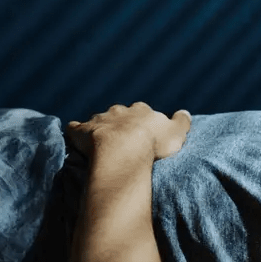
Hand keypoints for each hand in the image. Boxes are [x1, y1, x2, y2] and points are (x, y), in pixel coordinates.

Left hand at [66, 102, 191, 160]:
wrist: (123, 150)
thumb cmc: (153, 144)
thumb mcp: (177, 133)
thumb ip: (182, 122)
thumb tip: (185, 112)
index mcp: (141, 111)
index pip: (142, 111)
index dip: (143, 122)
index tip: (144, 133)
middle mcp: (119, 111)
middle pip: (119, 114)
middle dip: (120, 123)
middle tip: (123, 140)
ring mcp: (99, 120)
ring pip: (98, 120)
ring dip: (99, 128)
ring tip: (101, 143)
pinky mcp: (82, 130)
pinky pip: (75, 128)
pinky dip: (75, 131)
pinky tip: (76, 139)